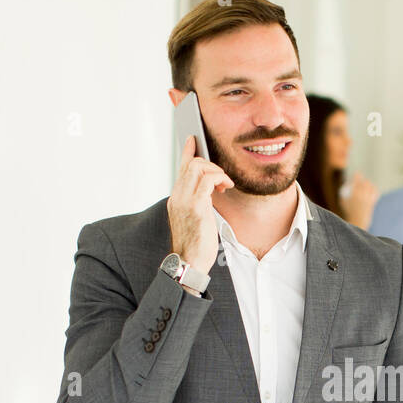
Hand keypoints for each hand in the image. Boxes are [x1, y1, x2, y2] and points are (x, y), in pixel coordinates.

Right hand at [167, 134, 233, 275]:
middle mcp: (177, 196)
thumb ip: (198, 201)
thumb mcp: (195, 218)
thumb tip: (211, 189)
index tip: (193, 140)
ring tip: (224, 185)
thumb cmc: (196, 244)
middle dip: (211, 165)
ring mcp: (185, 201)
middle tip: (222, 179)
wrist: (190, 262)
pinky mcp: (196, 207)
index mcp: (176, 198)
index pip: (181, 168)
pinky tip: (226, 187)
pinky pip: (208, 180)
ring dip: (217, 171)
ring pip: (199, 167)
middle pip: (192, 164)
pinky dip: (220, 178)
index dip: (188, 152)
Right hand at [340, 172, 378, 229]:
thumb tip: (345, 187)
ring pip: (370, 188)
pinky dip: (375, 190)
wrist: (356, 222)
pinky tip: (374, 189)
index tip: (357, 173)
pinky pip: (375, 194)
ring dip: (369, 184)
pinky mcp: (372, 204)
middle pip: (364, 184)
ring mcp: (367, 200)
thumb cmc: (348, 213)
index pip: (356, 182)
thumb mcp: (344, 203)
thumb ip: (344, 194)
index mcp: (353, 195)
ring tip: (368, 184)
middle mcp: (361, 196)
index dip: (357, 176)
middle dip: (363, 180)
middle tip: (362, 179)